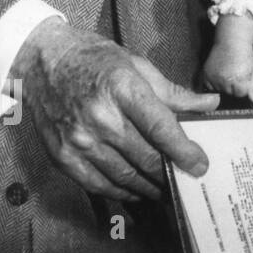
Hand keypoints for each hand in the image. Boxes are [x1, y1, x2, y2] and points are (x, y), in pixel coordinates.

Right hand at [14, 18, 218, 201]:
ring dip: (150, 186)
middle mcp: (100, 117)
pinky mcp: (62, 156)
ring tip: (166, 189)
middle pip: (146, 156)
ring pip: (124, 175)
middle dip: (170, 173)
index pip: (162, 129)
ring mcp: (79, 139)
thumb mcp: (138, 66)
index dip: (184, 152)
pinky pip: (97, 184)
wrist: (43, 61)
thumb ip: (174, 92)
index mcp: (123, 89)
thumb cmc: (94, 60)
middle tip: (187, 180)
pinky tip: (135, 190)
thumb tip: (209, 106)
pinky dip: (120, 192)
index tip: (200, 165)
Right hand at [202, 38, 252, 101]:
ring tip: (227, 72)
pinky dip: (213, 84)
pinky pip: (209, 87)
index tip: (243, 79)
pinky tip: (219, 74)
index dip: (243, 88)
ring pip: (219, 91)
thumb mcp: (252, 70)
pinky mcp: (205, 75)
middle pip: (230, 94)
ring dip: (223, 86)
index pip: (241, 94)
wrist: (231, 41)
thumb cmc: (244, 56)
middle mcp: (225, 80)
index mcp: (239, 79)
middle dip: (233, 87)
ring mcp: (214, 78)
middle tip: (235, 73)